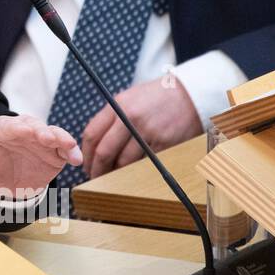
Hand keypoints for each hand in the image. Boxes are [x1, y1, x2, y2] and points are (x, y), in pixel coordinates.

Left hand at [0, 114, 79, 200]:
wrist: (2, 185)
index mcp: (1, 130)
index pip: (10, 126)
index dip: (20, 128)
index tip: (28, 132)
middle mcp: (23, 131)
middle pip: (35, 126)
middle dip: (43, 131)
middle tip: (50, 139)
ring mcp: (40, 141)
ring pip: (53, 134)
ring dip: (62, 139)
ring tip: (69, 148)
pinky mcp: (53, 154)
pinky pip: (64, 149)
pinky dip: (71, 152)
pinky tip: (76, 159)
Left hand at [80, 75, 200, 178]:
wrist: (190, 94)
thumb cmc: (157, 97)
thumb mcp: (129, 98)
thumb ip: (112, 116)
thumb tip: (95, 141)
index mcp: (117, 105)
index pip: (92, 134)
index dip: (86, 153)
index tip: (85, 163)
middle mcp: (130, 118)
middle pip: (104, 151)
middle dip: (96, 169)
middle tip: (94, 177)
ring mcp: (147, 131)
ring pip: (123, 161)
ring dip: (115, 174)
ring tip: (111, 179)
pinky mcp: (163, 143)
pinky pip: (144, 163)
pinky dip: (135, 171)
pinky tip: (132, 174)